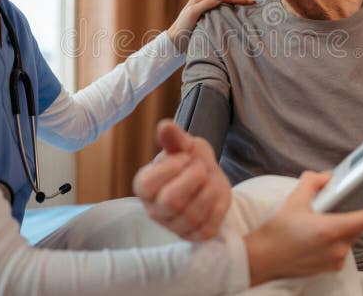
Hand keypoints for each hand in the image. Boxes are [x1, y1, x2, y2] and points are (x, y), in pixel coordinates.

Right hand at [133, 121, 231, 239]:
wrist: (211, 178)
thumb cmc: (191, 160)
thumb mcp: (184, 144)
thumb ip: (174, 138)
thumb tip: (165, 126)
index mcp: (145, 187)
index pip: (147, 185)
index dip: (169, 169)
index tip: (184, 157)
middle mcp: (155, 210)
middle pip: (171, 201)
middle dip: (193, 178)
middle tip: (200, 167)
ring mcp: (175, 226)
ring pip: (193, 214)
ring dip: (209, 189)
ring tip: (209, 178)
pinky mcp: (195, 236)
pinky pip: (209, 225)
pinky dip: (218, 205)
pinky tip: (215, 195)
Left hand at [166, 0, 254, 53]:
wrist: (175, 43)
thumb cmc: (182, 29)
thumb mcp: (192, 14)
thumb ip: (206, 4)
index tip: (248, 1)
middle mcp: (203, 1)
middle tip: (254, 0)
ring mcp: (206, 9)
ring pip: (225, 4)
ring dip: (237, 3)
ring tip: (250, 1)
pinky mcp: (208, 18)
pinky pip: (222, 12)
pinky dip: (232, 10)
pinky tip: (240, 11)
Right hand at [244, 171, 362, 286]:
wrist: (263, 259)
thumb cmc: (277, 232)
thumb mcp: (293, 200)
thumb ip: (313, 182)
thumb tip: (328, 177)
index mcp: (332, 229)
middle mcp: (339, 247)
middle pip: (357, 224)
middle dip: (349, 212)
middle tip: (331, 206)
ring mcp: (336, 259)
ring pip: (349, 236)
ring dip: (340, 226)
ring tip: (317, 222)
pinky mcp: (332, 267)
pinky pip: (342, 247)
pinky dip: (334, 238)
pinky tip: (315, 236)